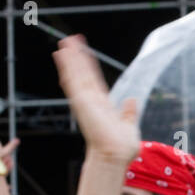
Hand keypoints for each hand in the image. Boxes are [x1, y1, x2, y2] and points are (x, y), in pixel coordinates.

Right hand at [53, 35, 140, 163]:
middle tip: (70, 39)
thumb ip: (129, 112)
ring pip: (76, 73)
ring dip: (70, 57)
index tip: (84, 52)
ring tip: (65, 41)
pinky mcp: (80, 101)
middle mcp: (91, 100)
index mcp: (102, 105)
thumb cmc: (122, 147)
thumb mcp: (129, 126)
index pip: (94, 80)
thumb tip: (132, 101)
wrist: (115, 155)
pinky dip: (67, 66)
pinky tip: (62, 54)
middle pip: (82, 73)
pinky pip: (72, 80)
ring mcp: (84, 100)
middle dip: (77, 56)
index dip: (88, 65)